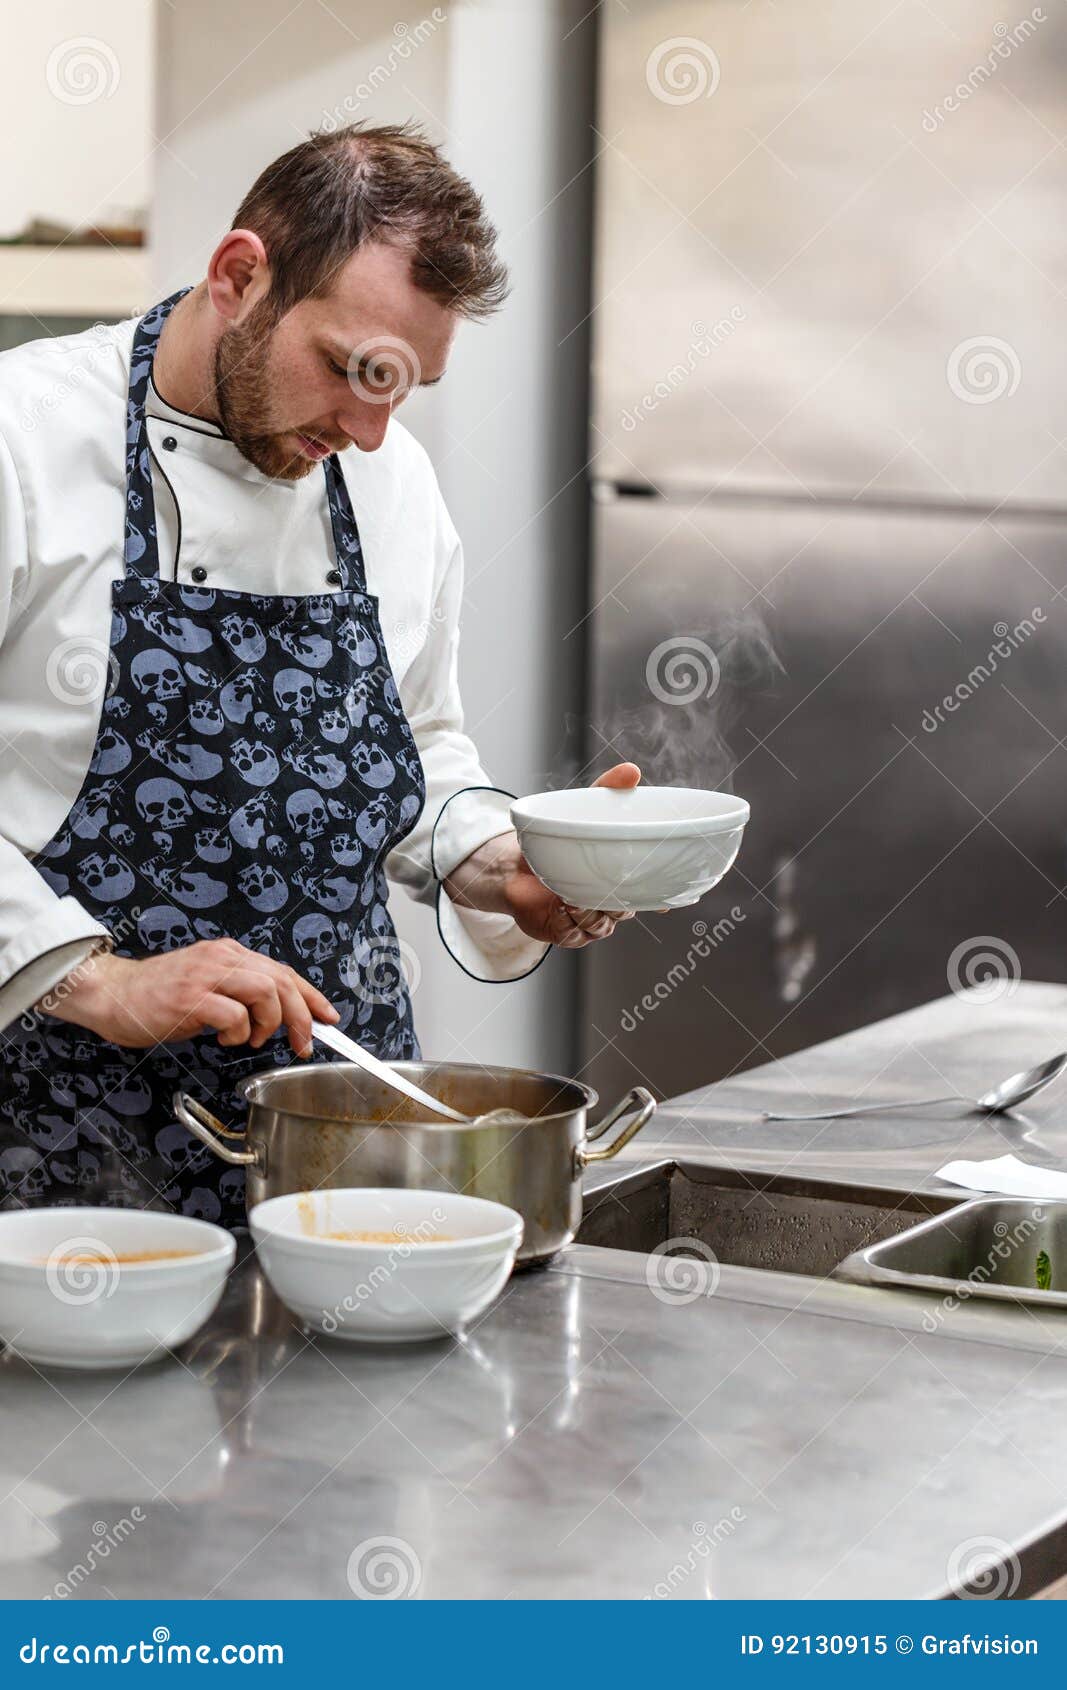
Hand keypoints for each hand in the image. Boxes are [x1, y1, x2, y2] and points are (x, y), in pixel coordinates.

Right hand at [45, 940, 339, 1056]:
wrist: (114, 994)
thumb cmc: (159, 995)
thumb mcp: (207, 984)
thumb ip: (240, 992)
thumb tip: (280, 1014)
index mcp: (229, 954)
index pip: (284, 971)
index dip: (311, 996)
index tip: (328, 1018)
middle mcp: (222, 958)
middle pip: (282, 981)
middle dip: (301, 1016)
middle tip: (302, 1042)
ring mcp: (206, 976)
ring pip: (266, 991)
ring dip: (269, 1022)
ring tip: (253, 1038)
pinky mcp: (191, 998)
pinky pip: (234, 1015)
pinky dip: (239, 1033)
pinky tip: (224, 1039)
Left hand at [444, 762, 642, 948]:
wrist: (512, 865)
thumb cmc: (555, 841)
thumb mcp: (582, 809)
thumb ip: (608, 789)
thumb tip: (633, 771)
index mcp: (622, 879)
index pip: (649, 893)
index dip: (658, 896)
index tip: (662, 897)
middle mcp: (609, 903)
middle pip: (626, 910)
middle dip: (618, 901)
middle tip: (606, 886)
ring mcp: (587, 921)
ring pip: (602, 925)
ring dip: (592, 911)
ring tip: (576, 896)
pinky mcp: (564, 932)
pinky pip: (574, 934)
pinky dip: (570, 921)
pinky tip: (562, 905)